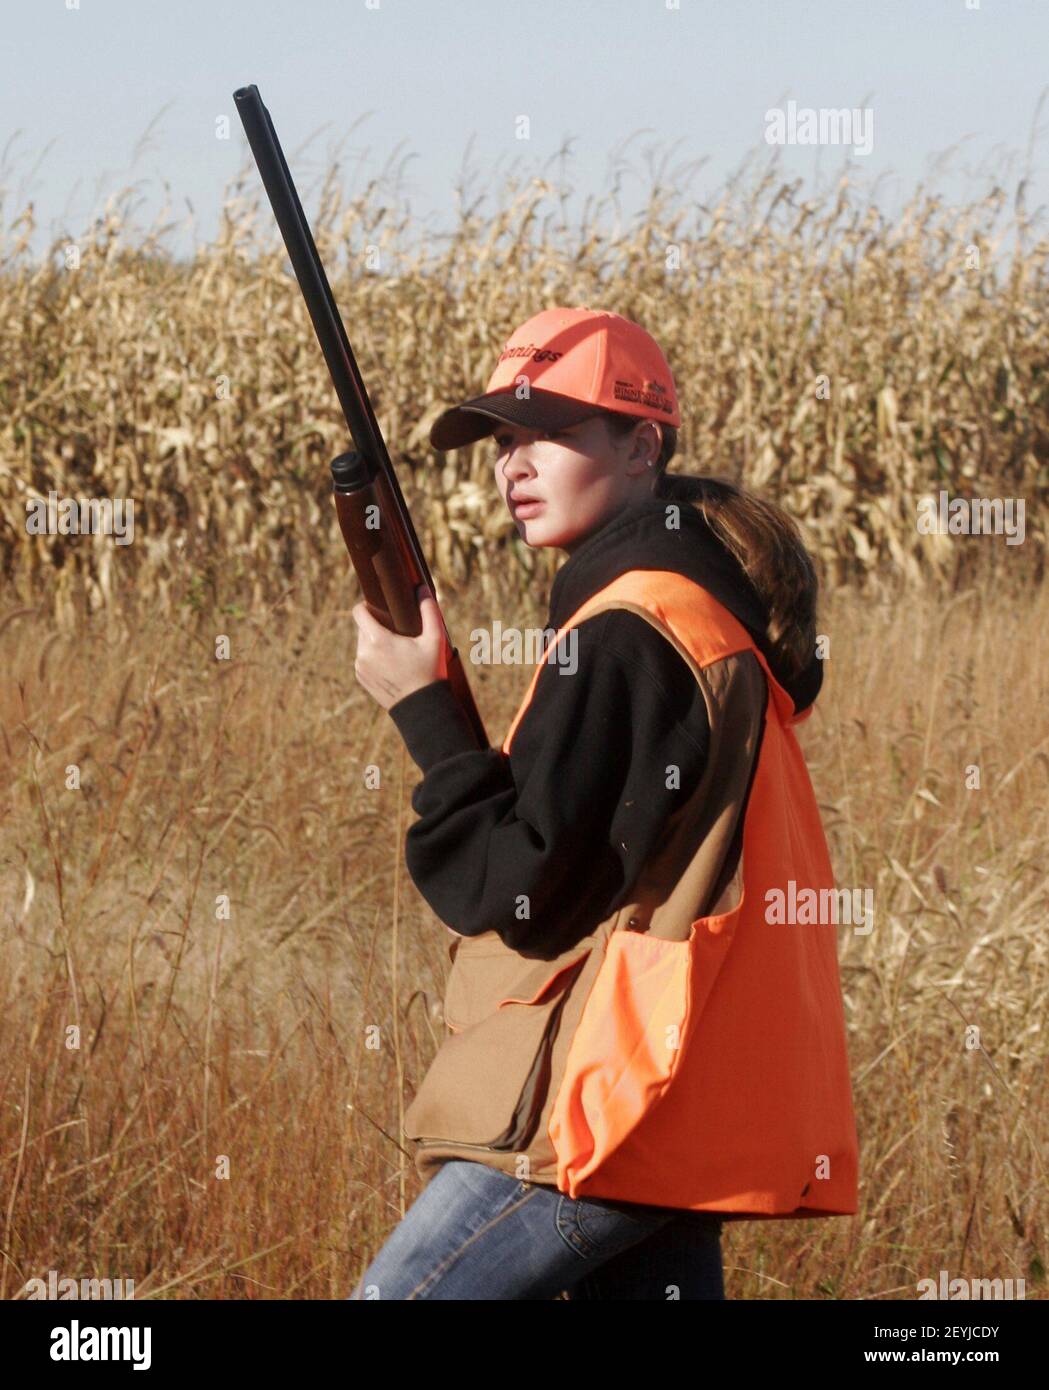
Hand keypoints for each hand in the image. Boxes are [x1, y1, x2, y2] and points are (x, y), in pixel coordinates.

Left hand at [351, 585, 448, 710]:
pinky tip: (392, 664)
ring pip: (363, 644)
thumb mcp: (435, 639)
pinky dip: (374, 657)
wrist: (422, 707)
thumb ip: (429, 611)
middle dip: (376, 626)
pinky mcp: (361, 678)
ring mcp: (360, 667)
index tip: (380, 608)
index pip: (359, 612)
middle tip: (397, 632)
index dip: (367, 606)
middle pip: (363, 627)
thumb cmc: (430, 671)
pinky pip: (364, 659)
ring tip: (396, 650)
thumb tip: (422, 587)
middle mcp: (364, 653)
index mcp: (377, 640)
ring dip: (375, 642)